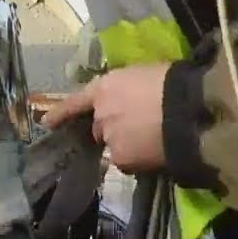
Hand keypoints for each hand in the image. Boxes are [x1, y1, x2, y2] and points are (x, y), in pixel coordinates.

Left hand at [43, 63, 169, 173]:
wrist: (191, 108)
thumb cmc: (176, 84)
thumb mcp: (145, 76)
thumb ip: (127, 90)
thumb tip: (129, 100)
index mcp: (105, 87)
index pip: (76, 102)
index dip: (61, 113)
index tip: (47, 123)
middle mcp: (100, 113)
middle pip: (99, 128)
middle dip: (113, 130)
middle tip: (140, 128)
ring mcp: (108, 136)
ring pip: (114, 145)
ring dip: (127, 145)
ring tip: (153, 139)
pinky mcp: (120, 157)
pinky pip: (126, 162)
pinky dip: (138, 160)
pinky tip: (156, 151)